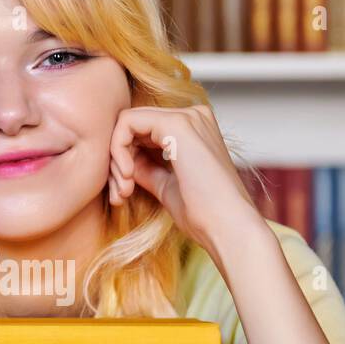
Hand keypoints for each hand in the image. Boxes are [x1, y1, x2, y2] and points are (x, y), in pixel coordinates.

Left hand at [107, 104, 258, 253]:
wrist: (227, 227)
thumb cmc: (205, 214)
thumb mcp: (167, 186)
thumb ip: (147, 169)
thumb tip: (124, 162)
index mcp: (195, 129)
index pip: (145, 130)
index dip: (125, 158)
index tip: (125, 191)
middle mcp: (193, 116)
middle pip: (134, 124)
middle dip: (117, 158)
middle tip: (121, 193)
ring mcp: (187, 116)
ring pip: (127, 122)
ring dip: (116, 157)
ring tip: (124, 190)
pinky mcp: (176, 123)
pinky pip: (127, 122)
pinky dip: (118, 149)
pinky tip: (127, 176)